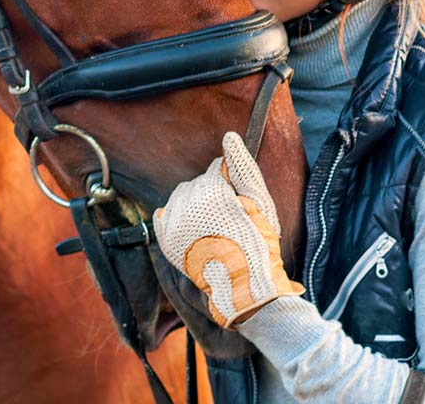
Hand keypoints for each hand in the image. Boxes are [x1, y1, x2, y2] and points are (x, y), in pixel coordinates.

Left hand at [152, 131, 304, 328]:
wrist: (244, 287)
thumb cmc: (258, 243)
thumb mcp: (259, 202)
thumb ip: (243, 167)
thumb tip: (229, 136)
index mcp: (209, 192)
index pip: (215, 170)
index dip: (231, 185)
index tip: (240, 205)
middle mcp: (185, 205)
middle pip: (197, 183)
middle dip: (213, 194)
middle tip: (230, 219)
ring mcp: (173, 224)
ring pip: (181, 197)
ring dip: (196, 206)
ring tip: (214, 227)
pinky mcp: (165, 241)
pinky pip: (166, 215)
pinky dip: (179, 218)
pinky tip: (196, 231)